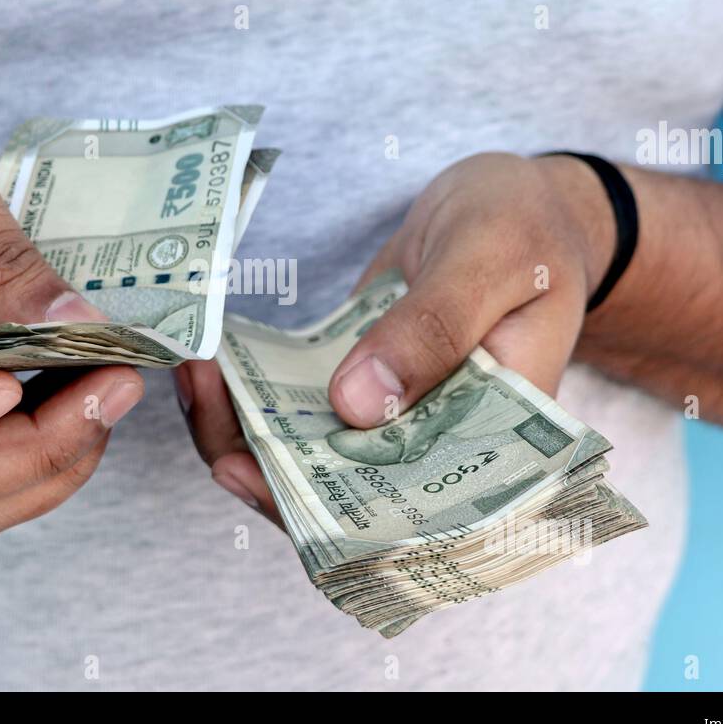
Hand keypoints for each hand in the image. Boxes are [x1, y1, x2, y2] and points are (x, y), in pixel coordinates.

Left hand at [177, 152, 612, 516]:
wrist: (515, 202)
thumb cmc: (526, 228)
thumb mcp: (489, 260)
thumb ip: (432, 328)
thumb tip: (356, 407)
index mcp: (497, 447)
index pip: (413, 521)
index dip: (331, 521)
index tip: (258, 474)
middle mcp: (439, 451)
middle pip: (345, 502)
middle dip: (263, 468)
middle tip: (205, 401)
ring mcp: (393, 421)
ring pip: (311, 460)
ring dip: (245, 432)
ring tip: (196, 376)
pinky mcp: (358, 385)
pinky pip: (301, 412)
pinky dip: (255, 398)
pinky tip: (212, 367)